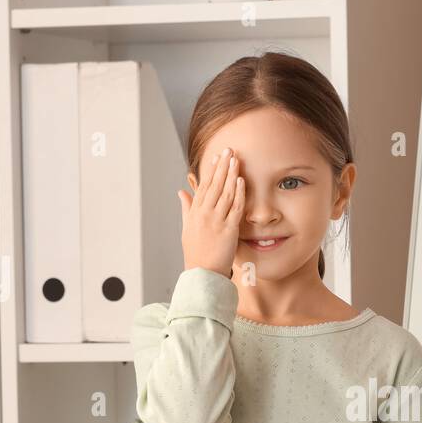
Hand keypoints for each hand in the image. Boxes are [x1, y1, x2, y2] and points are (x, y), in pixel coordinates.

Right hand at [179, 146, 245, 275]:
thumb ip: (186, 207)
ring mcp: (216, 221)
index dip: (211, 170)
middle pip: (214, 185)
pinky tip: (240, 181)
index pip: (204, 186)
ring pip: (225, 193)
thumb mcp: (187, 227)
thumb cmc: (195, 252)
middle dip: (222, 166)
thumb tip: (181, 192)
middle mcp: (204, 213)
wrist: (202, 272)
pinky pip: (235, 208)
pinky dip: (238, 193)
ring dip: (230, 174)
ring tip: (236, 159)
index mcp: (195, 212)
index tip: (216, 156)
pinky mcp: (228, 230)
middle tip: (228, 150)